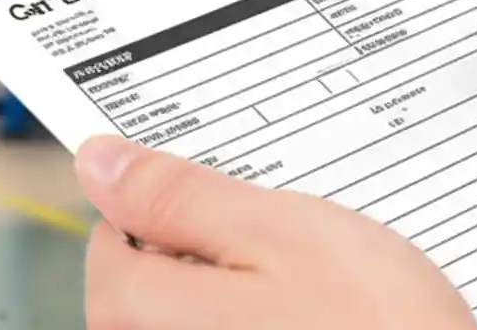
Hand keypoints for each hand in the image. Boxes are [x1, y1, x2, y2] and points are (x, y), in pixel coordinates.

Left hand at [75, 135, 476, 329]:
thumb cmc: (374, 329)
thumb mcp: (274, 230)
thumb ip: (177, 196)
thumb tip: (102, 163)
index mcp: (140, 314)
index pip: (113, 232)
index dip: (176, 202)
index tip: (233, 199)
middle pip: (153, 283)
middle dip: (216, 253)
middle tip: (296, 248)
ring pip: (198, 318)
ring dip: (248, 295)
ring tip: (323, 294)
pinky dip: (272, 326)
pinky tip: (324, 325)